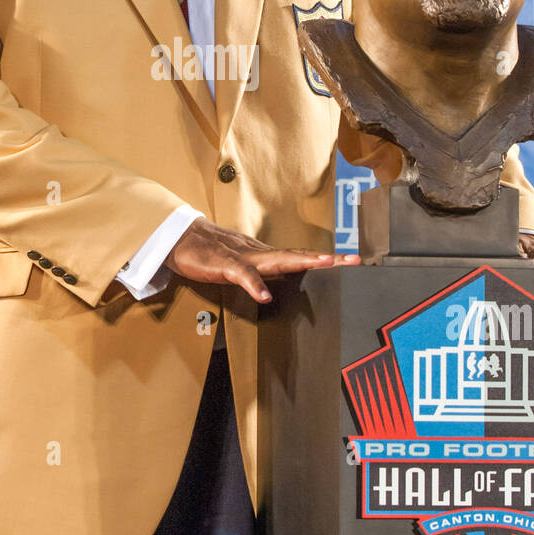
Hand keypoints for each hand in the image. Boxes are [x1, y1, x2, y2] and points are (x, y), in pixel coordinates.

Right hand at [165, 217, 359, 302]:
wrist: (180, 238)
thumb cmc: (210, 253)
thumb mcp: (242, 266)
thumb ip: (262, 273)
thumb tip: (283, 284)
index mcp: (265, 257)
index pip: (300, 257)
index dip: (327, 260)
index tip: (352, 262)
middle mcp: (259, 254)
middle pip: (298, 255)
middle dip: (326, 259)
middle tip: (352, 260)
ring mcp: (243, 257)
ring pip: (277, 259)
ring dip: (302, 261)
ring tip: (324, 263)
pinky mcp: (224, 264)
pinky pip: (242, 275)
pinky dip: (254, 285)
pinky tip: (264, 296)